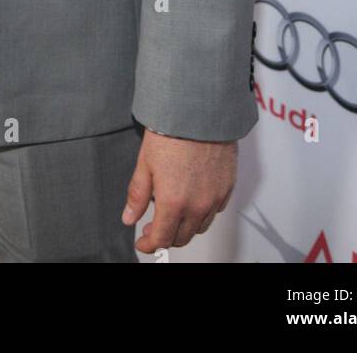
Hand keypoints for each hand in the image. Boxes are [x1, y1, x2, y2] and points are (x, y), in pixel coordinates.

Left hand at [122, 131, 237, 252]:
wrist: (200, 111)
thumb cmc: (171, 131)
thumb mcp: (145, 162)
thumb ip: (138, 195)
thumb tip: (129, 217)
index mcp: (173, 202)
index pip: (162, 238)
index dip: (149, 244)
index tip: (143, 242)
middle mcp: (197, 205)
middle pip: (182, 237)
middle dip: (166, 237)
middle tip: (154, 228)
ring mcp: (215, 197)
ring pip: (200, 226)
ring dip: (185, 226)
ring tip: (173, 213)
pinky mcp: (228, 187)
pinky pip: (216, 210)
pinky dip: (203, 212)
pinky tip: (193, 199)